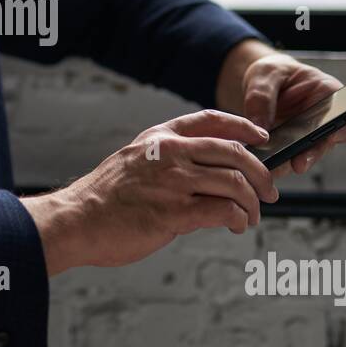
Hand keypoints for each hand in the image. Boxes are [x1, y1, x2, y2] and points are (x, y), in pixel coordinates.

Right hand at [20, 109, 278, 275]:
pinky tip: (234, 226)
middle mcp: (171, 154)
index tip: (262, 138)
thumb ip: (167, 162)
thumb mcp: (134, 162)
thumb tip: (202, 177)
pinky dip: (237, 219)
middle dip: (261, 172)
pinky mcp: (174, 213)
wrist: (76, 221)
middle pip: (234, 152)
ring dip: (252, 202)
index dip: (244, 127)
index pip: (212, 121)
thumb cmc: (104, 199)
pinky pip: (223, 211)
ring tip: (250, 217)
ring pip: (235, 183)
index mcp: (161, 138)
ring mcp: (174, 182)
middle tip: (269, 191)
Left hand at [240, 51, 345, 178]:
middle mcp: (323, 121)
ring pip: (304, 157)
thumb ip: (263, 95)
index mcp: (328, 95)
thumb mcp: (266, 74)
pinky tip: (261, 163)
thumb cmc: (274, 73)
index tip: (337, 133)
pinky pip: (284, 162)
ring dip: (289, 162)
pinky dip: (273, 164)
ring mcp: (307, 139)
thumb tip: (260, 125)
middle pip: (328, 144)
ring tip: (272, 164)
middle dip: (313, 154)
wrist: (261, 86)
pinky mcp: (289, 150)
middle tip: (299, 162)